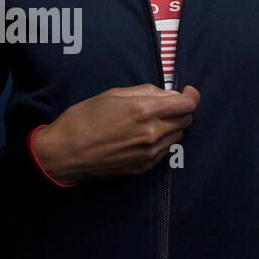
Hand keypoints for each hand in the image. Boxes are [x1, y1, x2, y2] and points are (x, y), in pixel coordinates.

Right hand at [31, 83, 200, 185]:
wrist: (66, 152)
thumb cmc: (84, 118)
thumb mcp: (112, 94)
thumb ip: (145, 92)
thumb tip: (167, 94)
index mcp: (143, 110)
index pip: (187, 104)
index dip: (192, 95)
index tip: (187, 92)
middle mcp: (151, 133)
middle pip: (187, 120)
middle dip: (180, 110)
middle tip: (165, 105)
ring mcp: (149, 153)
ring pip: (178, 136)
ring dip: (171, 126)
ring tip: (150, 121)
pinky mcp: (144, 167)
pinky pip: (165, 151)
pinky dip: (161, 141)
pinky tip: (142, 136)